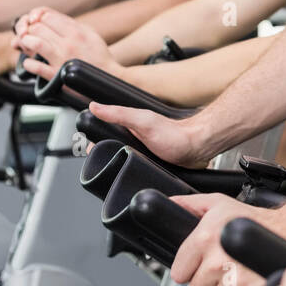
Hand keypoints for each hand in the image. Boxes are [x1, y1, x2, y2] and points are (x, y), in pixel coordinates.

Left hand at [12, 6, 116, 81]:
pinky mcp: (57, 76)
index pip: (47, 15)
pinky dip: (28, 63)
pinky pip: (35, 67)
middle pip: (38, 27)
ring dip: (26, 42)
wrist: (110, 80)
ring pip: (35, 43)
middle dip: (30, 29)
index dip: (37, 17)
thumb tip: (52, 18)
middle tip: (29, 34)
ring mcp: (62, 59)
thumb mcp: (91, 34)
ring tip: (27, 46)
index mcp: (77, 31)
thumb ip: (73, 24)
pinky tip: (30, 62)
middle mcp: (69, 43)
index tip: (36, 22)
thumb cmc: (100, 57)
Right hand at [85, 101, 207, 166]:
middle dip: (105, 159)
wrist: (196, 149)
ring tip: (119, 174)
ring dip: (118, 169)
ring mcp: (141, 154)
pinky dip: (132, 175)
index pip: (101, 135)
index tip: (89, 150)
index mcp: (127, 127)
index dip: (93, 144)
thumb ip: (119, 114)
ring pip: (121, 164)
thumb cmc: (174, 135)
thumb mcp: (143, 122)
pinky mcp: (149, 167)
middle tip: (106, 164)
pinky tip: (132, 179)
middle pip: (110, 152)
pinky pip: (134, 172)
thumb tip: (94, 106)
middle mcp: (133, 140)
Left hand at [168, 193, 277, 285]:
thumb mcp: (220, 204)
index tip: (199, 263)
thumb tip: (169, 205)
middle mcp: (218, 262)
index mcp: (206, 238)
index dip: (189, 268)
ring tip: (234, 275)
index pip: (178, 272)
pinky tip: (246, 282)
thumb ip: (190, 205)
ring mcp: (235, 282)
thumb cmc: (256, 220)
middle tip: (220, 268)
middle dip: (205, 282)